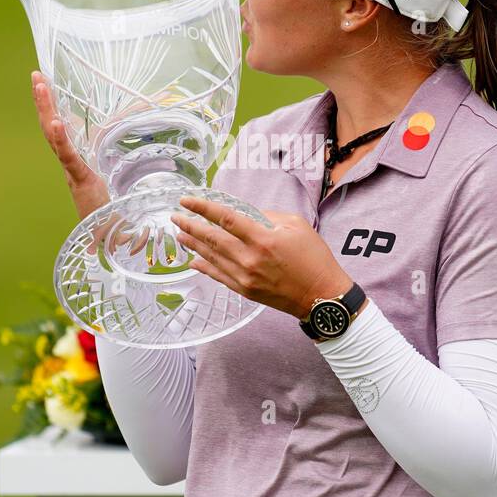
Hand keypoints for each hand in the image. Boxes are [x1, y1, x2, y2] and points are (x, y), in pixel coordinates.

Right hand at [30, 71, 109, 221]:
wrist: (112, 232)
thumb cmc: (112, 203)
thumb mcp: (116, 169)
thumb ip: (120, 150)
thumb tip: (139, 121)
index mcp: (76, 157)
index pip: (59, 125)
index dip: (51, 103)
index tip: (42, 80)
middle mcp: (70, 162)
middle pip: (51, 126)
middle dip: (43, 100)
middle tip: (35, 75)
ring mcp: (73, 171)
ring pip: (55, 138)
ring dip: (47, 111)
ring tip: (41, 88)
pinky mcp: (81, 180)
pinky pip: (69, 158)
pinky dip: (61, 140)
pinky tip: (56, 123)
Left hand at [170, 195, 353, 319]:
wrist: (321, 296)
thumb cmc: (314, 258)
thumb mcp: (297, 225)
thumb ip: (269, 216)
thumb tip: (247, 215)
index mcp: (263, 238)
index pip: (225, 219)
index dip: (203, 208)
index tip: (187, 200)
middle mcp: (249, 258)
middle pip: (211, 238)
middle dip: (190, 225)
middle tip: (175, 216)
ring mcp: (245, 277)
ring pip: (211, 257)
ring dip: (193, 245)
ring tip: (180, 233)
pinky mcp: (245, 291)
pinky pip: (218, 276)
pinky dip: (204, 267)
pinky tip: (194, 260)